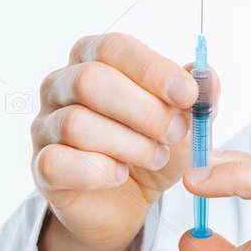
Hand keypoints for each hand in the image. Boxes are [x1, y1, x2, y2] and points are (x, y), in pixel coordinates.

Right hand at [30, 33, 217, 250]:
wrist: (125, 203)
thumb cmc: (149, 149)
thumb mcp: (183, 122)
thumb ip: (197, 98)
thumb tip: (208, 76)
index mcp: (93, 59)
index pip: (114, 48)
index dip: (152, 69)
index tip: (188, 94)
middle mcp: (61, 85)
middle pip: (91, 80)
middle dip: (143, 110)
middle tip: (176, 134)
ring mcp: (46, 125)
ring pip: (78, 123)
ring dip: (129, 144)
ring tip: (156, 157)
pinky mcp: (42, 166)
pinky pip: (58, 162)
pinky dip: (98, 171)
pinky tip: (120, 175)